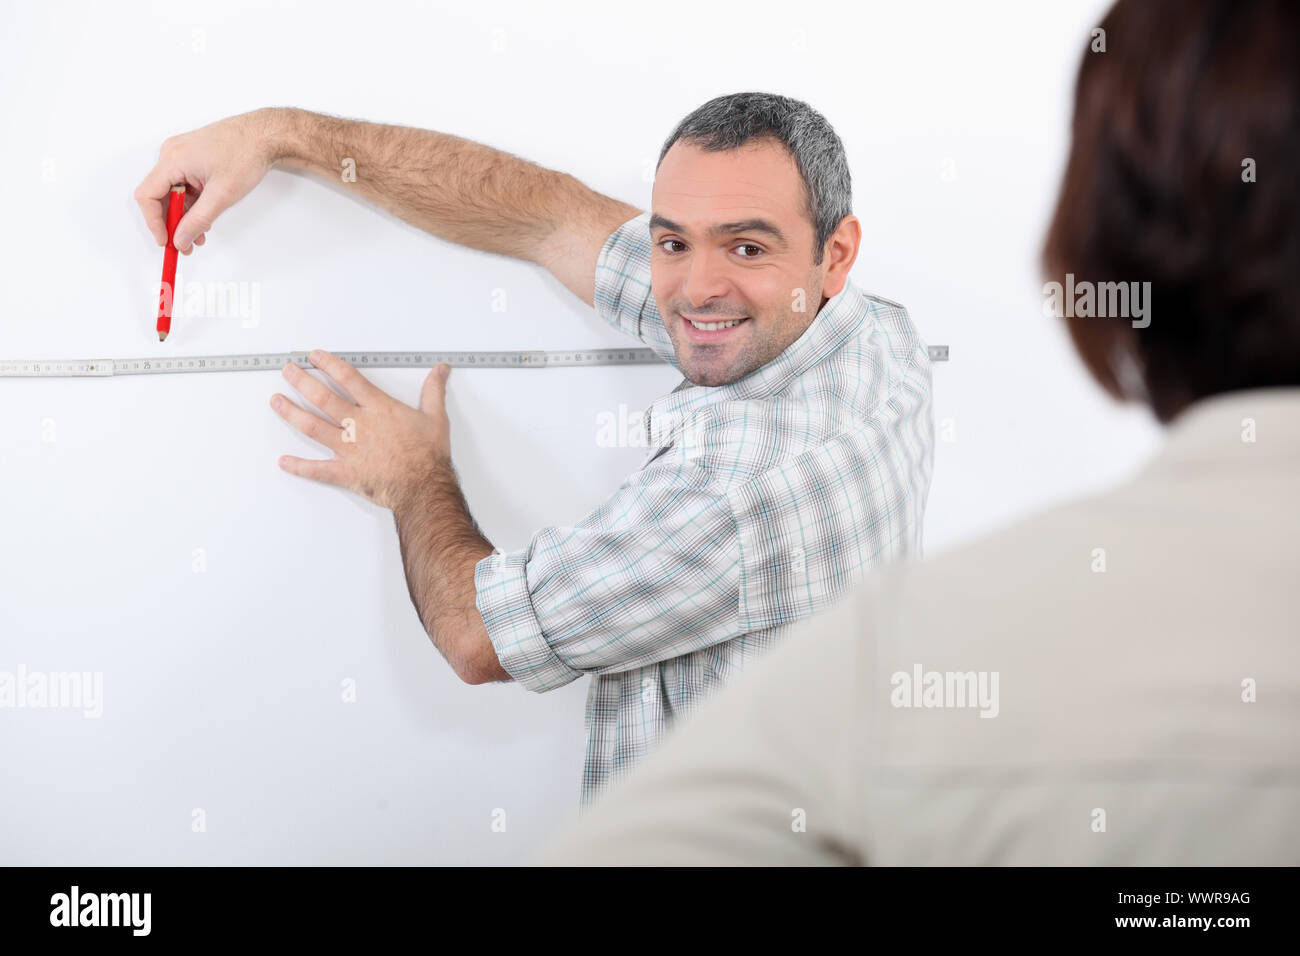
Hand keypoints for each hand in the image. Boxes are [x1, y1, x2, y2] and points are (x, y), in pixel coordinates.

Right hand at [134, 108, 285, 254]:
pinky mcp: (191, 157)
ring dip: (184, 215)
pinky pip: (182, 184)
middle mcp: (171, 154)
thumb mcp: (222, 195)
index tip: (166, 241)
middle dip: (172, 222)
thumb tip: (180, 239)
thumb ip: (198, 220)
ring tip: (200, 234)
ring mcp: (181, 154)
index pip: (147, 196)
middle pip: (158, 195)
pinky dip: (191, 203)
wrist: (265, 135)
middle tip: (184, 244)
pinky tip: (204, 218)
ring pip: (172, 192)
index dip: (154, 222)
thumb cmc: (246, 155)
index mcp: (173, 159)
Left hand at [271, 350, 453, 510]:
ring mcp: (349, 448)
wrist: (424, 487)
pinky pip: (318, 469)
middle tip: (288, 371)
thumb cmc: (428, 456)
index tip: (314, 357)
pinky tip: (284, 462)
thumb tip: (440, 370)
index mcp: (378, 409)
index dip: (329, 364)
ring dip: (291, 413)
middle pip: (323, 398)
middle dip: (302, 381)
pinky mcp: (346, 472)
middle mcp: (358, 425)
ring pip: (313, 427)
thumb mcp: (436, 418)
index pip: (348, 378)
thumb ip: (433, 391)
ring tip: (276, 401)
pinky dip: (299, 467)